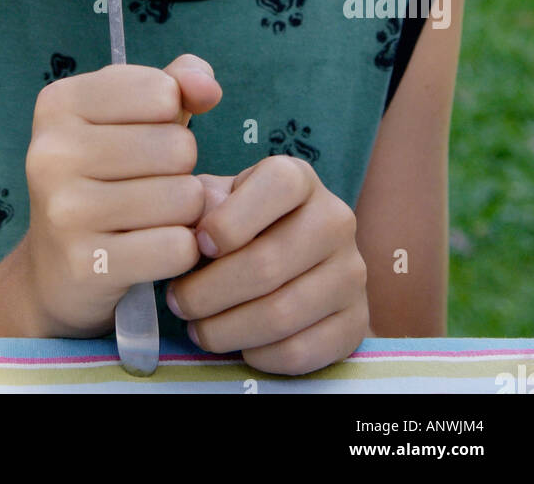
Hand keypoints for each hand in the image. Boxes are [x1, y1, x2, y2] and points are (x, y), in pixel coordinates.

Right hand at [23, 54, 221, 337]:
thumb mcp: (132, 118)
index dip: (171, 119)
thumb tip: (208, 89)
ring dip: (186, 213)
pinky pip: (178, 247)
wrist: (54, 269)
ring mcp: (65, 210)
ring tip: (153, 219)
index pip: (162, 91)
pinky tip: (153, 252)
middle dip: (181, 170)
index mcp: (59, 103)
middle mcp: (53, 151)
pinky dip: (181, 252)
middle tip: (150, 187)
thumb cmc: (106, 178)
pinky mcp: (87, 264)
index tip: (142, 140)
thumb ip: (176, 83)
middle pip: (178, 147)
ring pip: (185, 198)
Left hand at [165, 157, 369, 374]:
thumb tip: (196, 224)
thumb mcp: (221, 198)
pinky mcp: (355, 321)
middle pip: (268, 263)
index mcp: (300, 179)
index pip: (277, 186)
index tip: (197, 245)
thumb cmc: (244, 223)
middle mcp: (335, 220)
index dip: (230, 219)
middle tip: (178, 303)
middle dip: (208, 291)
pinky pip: (300, 350)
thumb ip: (204, 202)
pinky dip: (259, 355)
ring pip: (281, 314)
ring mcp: (351, 273)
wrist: (300, 264)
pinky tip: (239, 346)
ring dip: (226, 329)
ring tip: (198, 328)